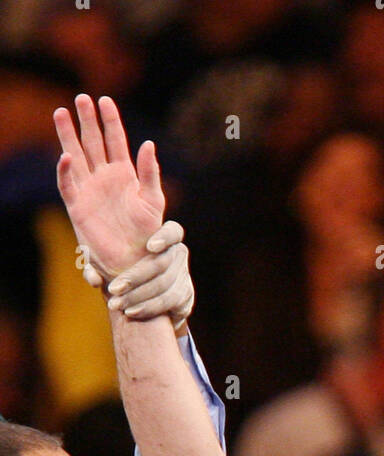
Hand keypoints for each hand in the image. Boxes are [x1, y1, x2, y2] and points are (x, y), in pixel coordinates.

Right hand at [54, 94, 163, 281]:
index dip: (110, 120)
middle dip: (87, 120)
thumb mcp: (153, 200)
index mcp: (124, 174)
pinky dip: (64, 170)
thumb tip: (149, 143)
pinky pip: (67, 183)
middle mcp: (104, 177)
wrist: (135, 260)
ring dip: (68, 136)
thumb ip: (150, 172)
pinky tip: (65, 155)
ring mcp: (89, 189)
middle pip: (92, 142)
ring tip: (61, 112)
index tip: (105, 100)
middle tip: (81, 97)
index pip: (115, 140)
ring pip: (75, 156)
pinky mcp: (78, 206)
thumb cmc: (148, 233)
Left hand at [106, 221, 193, 330]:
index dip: (164, 238)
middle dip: (136, 277)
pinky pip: (169, 303)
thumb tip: (94, 279)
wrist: (143, 300)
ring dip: (139, 297)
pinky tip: (132, 312)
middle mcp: (178, 255)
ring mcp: (184, 277)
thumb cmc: (122, 272)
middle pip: (162, 264)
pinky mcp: (186, 298)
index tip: (150, 247)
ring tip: (118, 304)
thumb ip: (97, 267)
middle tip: (114, 289)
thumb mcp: (107, 265)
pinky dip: (149, 308)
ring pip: (165, 286)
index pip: (173, 232)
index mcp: (163, 239)